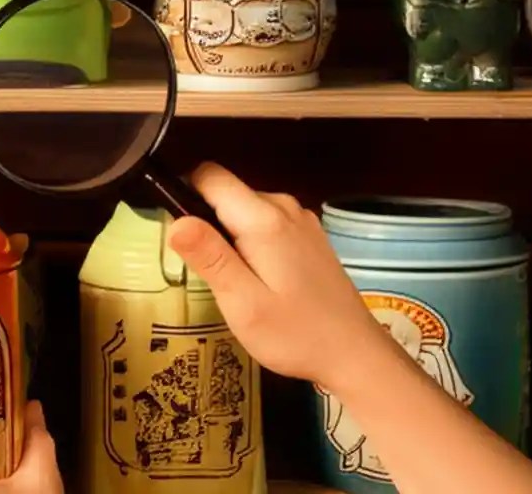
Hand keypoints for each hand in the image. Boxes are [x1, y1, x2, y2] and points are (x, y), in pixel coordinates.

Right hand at [165, 161, 391, 391]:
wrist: (356, 355)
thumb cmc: (295, 334)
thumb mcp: (243, 304)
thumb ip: (210, 258)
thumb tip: (175, 221)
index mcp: (264, 220)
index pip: (209, 176)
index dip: (186, 196)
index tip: (186, 239)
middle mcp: (284, 207)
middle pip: (226, 192)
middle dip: (208, 224)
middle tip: (213, 275)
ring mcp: (300, 220)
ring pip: (244, 208)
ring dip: (230, 236)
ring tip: (238, 282)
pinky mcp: (309, 235)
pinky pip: (265, 222)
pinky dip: (252, 243)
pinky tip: (262, 281)